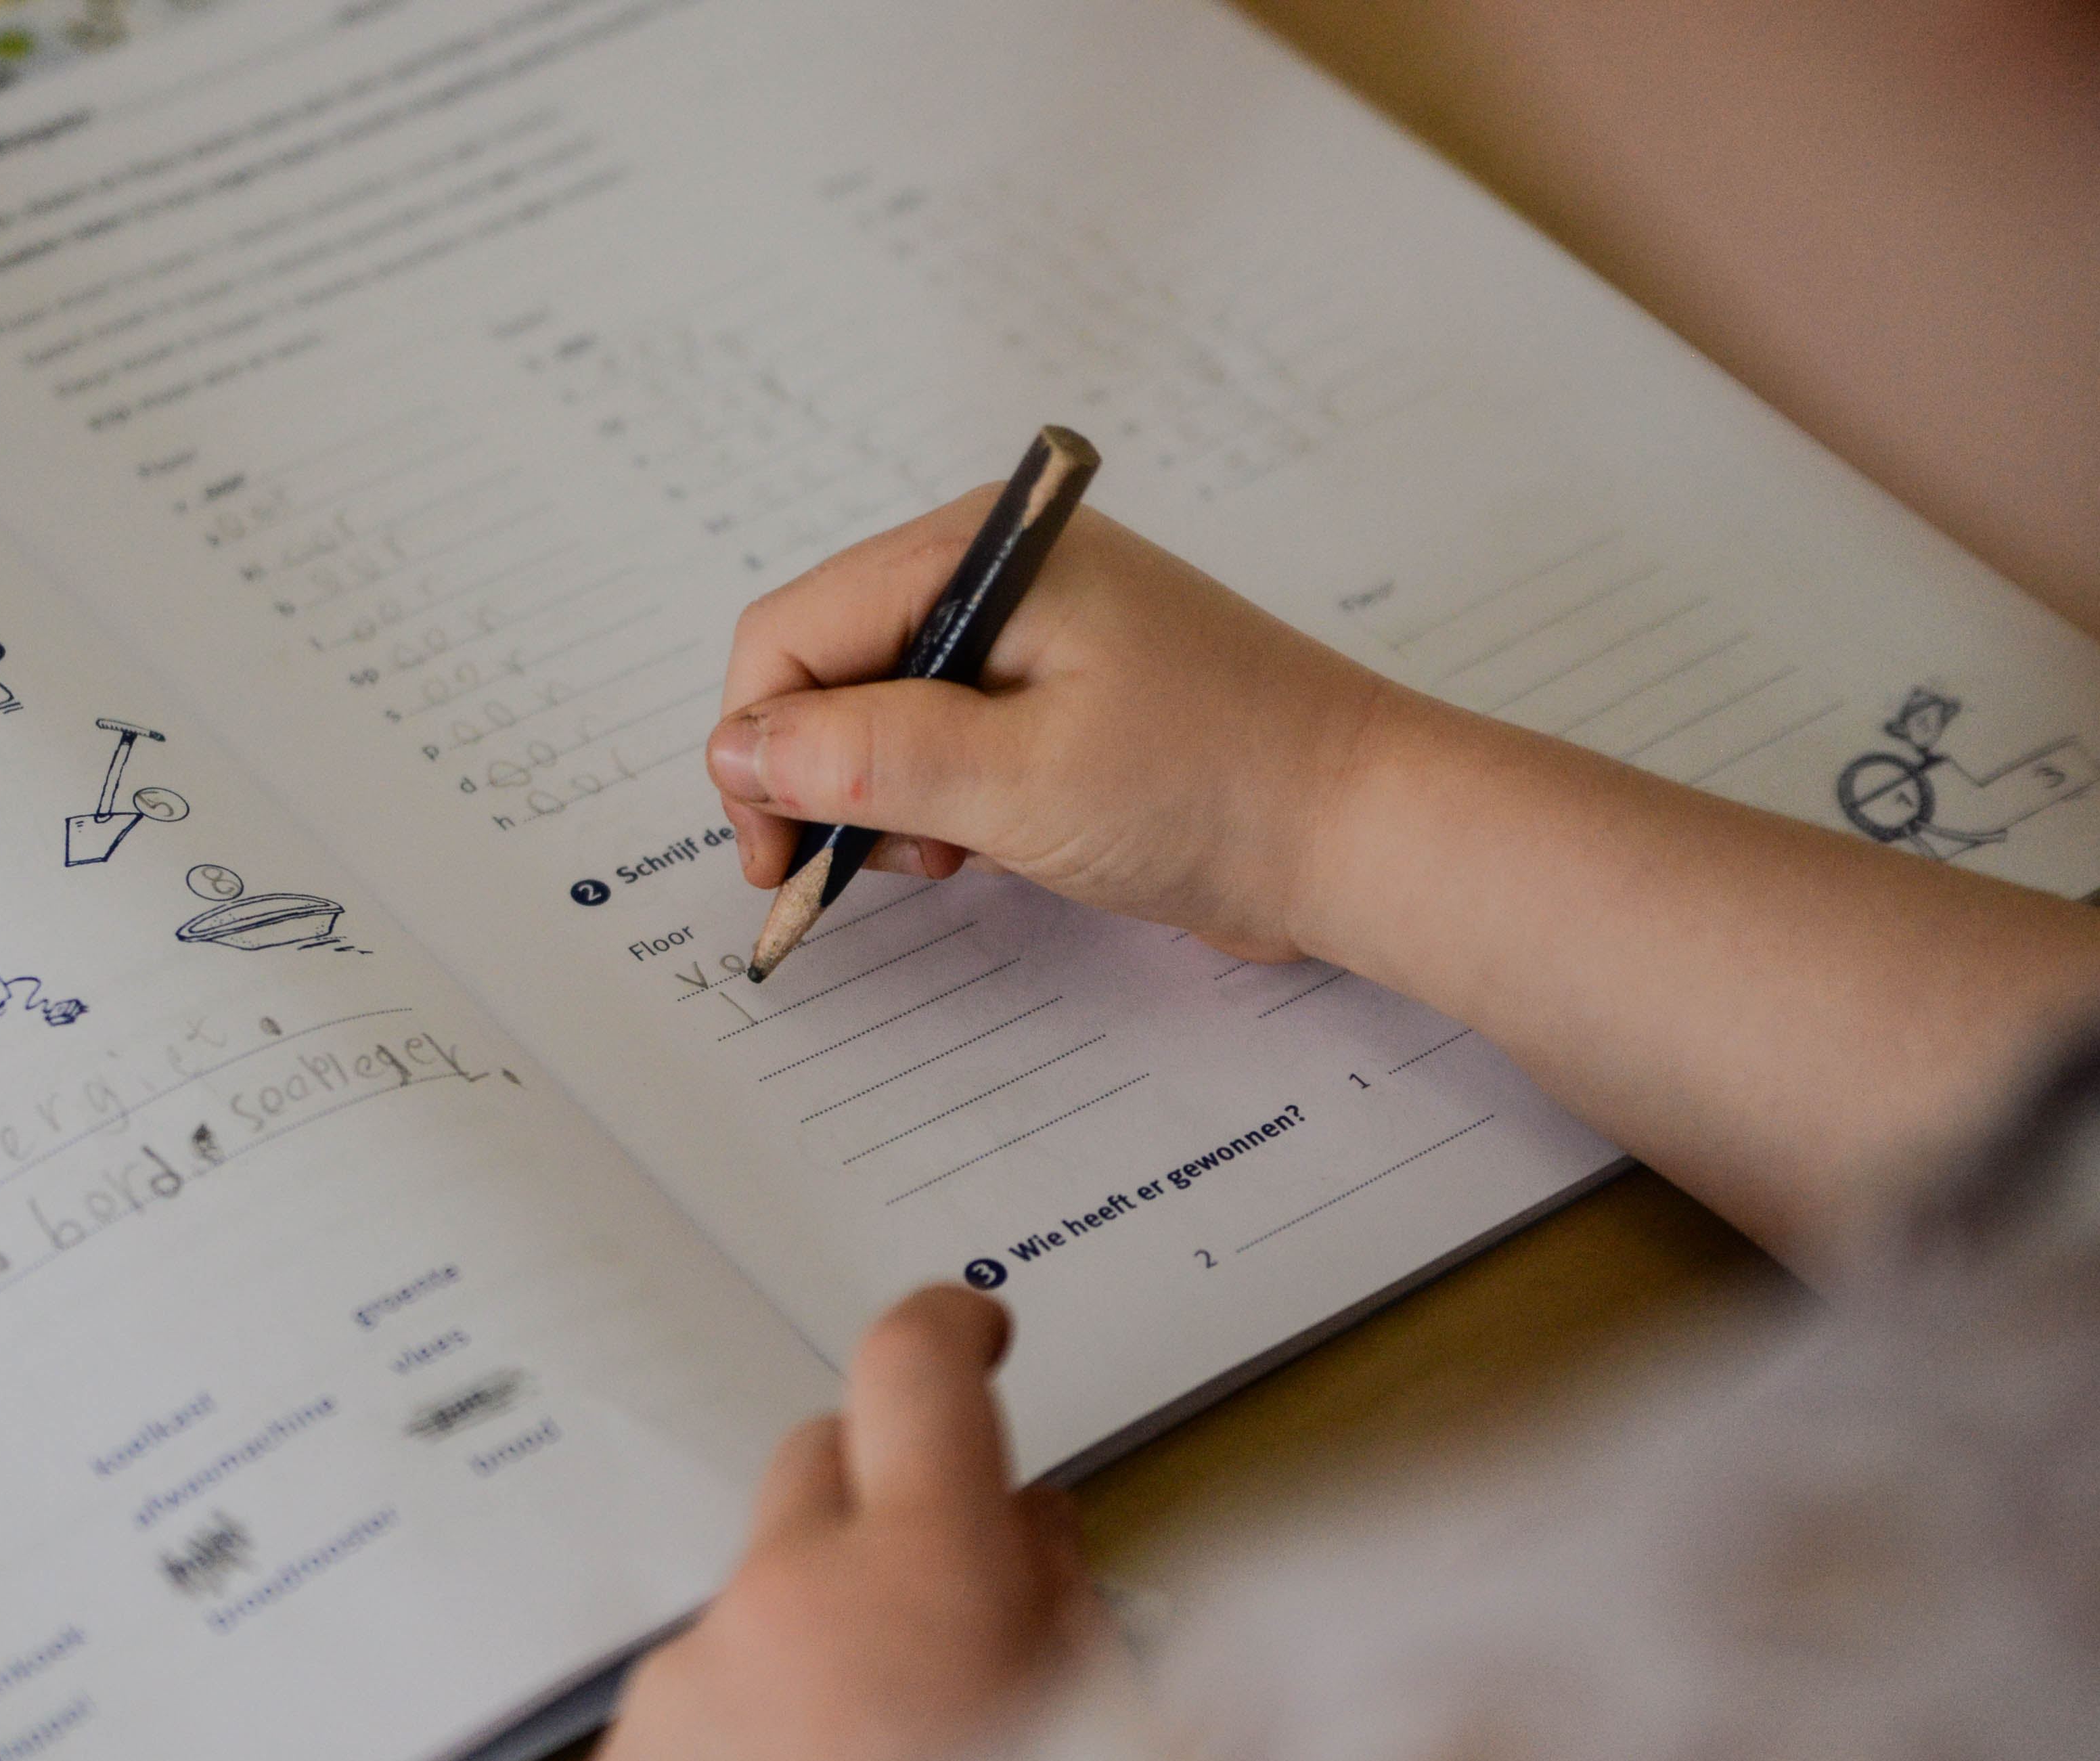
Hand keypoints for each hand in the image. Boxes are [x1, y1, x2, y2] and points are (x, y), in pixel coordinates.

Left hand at [574, 1286, 1107, 1760]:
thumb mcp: (1098, 1743)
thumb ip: (1060, 1601)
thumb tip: (1027, 1524)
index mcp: (917, 1576)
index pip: (914, 1373)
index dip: (947, 1329)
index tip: (967, 1329)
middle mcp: (779, 1606)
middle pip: (816, 1466)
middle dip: (882, 1501)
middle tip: (942, 1592)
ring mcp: (683, 1693)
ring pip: (754, 1614)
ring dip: (811, 1653)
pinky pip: (690, 1721)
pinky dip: (744, 1753)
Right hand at [706, 496, 1404, 961]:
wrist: (1362, 829)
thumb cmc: (1213, 786)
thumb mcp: (1014, 780)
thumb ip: (863, 756)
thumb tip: (737, 749)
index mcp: (981, 550)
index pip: (796, 629)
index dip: (758, 745)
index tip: (774, 859)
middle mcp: (996, 571)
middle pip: (828, 664)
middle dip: (820, 773)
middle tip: (858, 871)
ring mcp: (1031, 631)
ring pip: (879, 708)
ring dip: (879, 797)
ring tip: (945, 857)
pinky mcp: (1059, 693)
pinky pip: (945, 737)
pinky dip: (935, 801)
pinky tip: (978, 847)